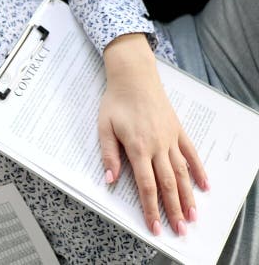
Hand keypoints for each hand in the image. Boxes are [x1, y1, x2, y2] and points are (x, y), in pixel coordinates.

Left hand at [99, 34, 207, 236]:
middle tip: (180, 231)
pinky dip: (199, 171)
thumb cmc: (115, 101)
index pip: (147, 185)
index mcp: (138, 148)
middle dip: (173, 210)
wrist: (134, 77)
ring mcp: (170, 139)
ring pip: (182, 173)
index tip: (155, 226)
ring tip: (193, 217)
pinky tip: (204, 186)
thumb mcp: (104, 127)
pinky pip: (191, 154)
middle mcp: (158, 146)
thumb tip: (110, 179)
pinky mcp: (178, 131)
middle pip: (168, 184)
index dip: (151, 208)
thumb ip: (109, 154)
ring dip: (188, 197)